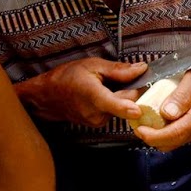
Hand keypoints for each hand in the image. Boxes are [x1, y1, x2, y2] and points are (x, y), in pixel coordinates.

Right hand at [18, 58, 146, 127]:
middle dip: (132, 90)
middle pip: (127, 103)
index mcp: (93, 96)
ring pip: (122, 107)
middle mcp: (96, 114)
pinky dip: (114, 102)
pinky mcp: (97, 125)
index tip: (139, 110)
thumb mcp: (93, 65)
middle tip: (124, 77)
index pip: (116, 105)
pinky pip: (114, 111)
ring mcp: (97, 122)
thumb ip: (119, 70)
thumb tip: (142, 69)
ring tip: (105, 86)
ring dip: (121, 96)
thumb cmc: (68, 77)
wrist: (48, 95)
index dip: (130, 107)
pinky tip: (102, 94)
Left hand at [134, 59, 190, 149]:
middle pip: (172, 142)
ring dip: (157, 134)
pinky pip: (178, 135)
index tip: (139, 128)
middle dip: (152, 136)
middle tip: (137, 122)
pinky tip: (157, 118)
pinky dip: (165, 130)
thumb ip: (182, 94)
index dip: (154, 136)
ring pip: (173, 141)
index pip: (175, 134)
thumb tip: (167, 113)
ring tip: (144, 119)